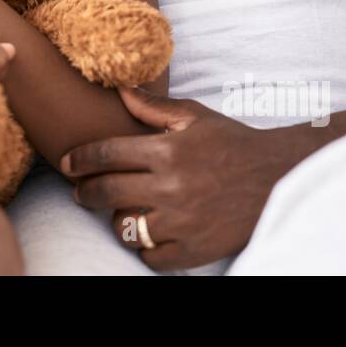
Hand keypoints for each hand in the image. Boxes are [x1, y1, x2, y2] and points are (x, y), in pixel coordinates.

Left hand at [59, 87, 321, 270]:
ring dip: (117, 219)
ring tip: (121, 211)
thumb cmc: (233, 143)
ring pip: (125, 227)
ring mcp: (182, 222)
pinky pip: (151, 256)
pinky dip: (146, 247)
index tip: (67, 163)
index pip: (107, 154)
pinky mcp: (195, 250)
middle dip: (85, 191)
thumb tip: (118, 90)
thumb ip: (153, 107)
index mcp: (168, 151)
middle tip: (80, 191)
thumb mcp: (195, 117)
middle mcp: (171, 187)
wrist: (279, 178)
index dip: (80, 159)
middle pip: (107, 191)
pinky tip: (149, 233)